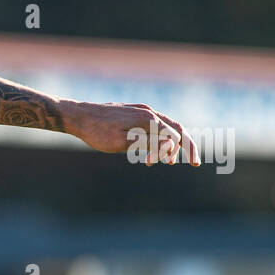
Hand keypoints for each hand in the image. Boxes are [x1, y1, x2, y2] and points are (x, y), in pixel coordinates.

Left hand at [64, 100, 199, 165]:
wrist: (77, 116)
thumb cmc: (97, 132)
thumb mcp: (121, 142)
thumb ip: (147, 143)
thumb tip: (171, 144)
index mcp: (148, 119)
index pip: (172, 136)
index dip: (168, 152)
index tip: (149, 163)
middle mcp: (149, 112)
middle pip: (177, 128)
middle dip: (188, 146)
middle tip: (196, 163)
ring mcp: (142, 110)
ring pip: (167, 126)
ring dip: (173, 144)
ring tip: (172, 161)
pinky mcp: (134, 113)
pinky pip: (155, 125)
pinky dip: (161, 138)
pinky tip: (155, 151)